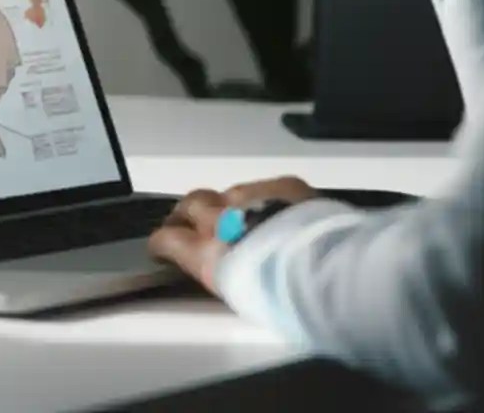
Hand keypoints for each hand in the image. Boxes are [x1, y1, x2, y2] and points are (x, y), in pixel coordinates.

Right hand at [148, 177, 318, 295]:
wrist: (323, 268)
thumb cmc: (280, 298)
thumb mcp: (239, 296)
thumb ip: (224, 275)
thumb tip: (225, 271)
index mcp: (205, 255)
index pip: (167, 239)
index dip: (161, 242)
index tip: (161, 246)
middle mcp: (221, 219)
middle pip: (191, 204)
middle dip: (187, 212)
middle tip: (188, 220)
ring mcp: (252, 197)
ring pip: (228, 192)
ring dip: (228, 203)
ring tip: (236, 214)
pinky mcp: (283, 184)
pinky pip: (266, 186)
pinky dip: (265, 196)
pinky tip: (273, 205)